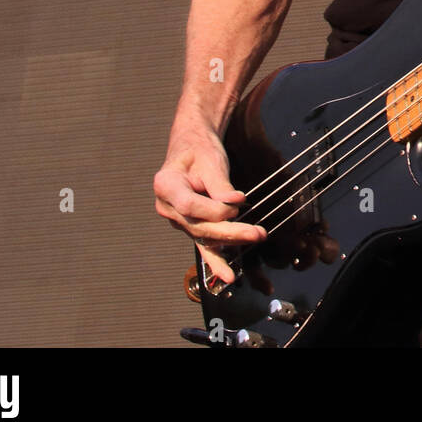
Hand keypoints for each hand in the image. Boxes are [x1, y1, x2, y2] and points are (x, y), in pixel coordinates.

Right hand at [153, 120, 265, 284]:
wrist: (194, 146)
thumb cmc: (199, 149)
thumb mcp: (209, 160)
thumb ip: (220, 184)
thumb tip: (234, 203)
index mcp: (165, 186)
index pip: (189, 206)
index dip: (214, 208)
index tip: (238, 201)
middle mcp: (167, 207)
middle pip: (198, 226)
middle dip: (229, 231)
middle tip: (255, 232)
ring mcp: (178, 220)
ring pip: (204, 236)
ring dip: (231, 240)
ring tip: (254, 238)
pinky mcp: (192, 226)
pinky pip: (204, 244)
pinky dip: (217, 260)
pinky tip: (228, 276)